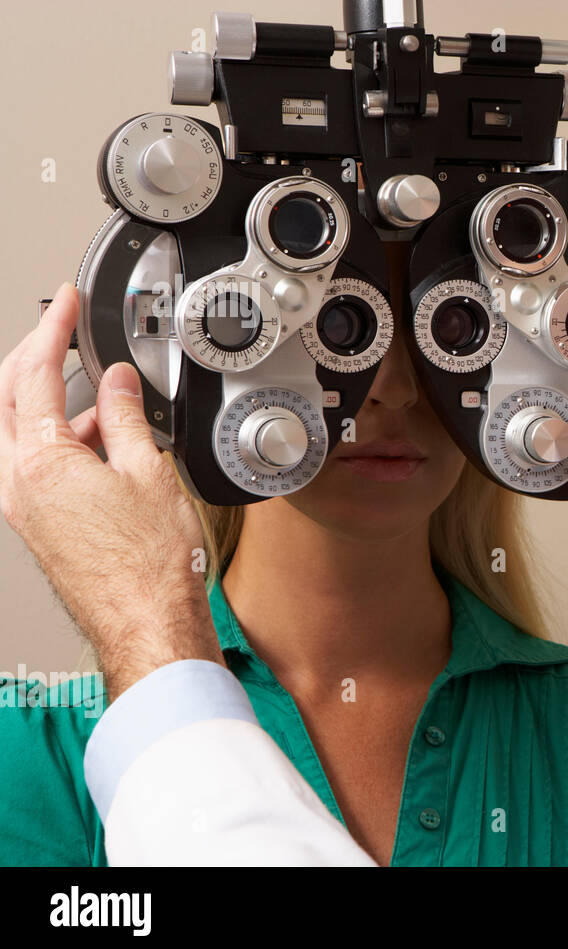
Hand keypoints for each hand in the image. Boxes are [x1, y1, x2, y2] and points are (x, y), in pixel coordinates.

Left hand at [0, 283, 222, 699]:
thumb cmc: (151, 565)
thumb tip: (117, 382)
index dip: (53, 330)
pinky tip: (97, 437)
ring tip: (93, 387)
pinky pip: (32, 463)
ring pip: (15, 431)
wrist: (147, 623)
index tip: (67, 304)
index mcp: (40, 462)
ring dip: (44, 400)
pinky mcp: (37, 524)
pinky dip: (57, 437)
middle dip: (32, 358)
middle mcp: (16, 483)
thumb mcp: (148, 471)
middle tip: (62, 333)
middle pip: (6, 398)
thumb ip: (127, 416)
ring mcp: (22, 506)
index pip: (32, 373)